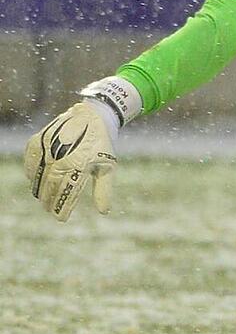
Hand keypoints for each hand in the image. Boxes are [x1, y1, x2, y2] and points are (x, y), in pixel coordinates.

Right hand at [25, 102, 116, 220]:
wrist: (93, 114)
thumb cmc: (102, 143)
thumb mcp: (108, 166)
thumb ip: (103, 189)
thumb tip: (103, 211)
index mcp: (79, 165)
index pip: (66, 193)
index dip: (62, 208)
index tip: (61, 218)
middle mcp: (60, 158)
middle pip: (50, 187)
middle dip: (49, 201)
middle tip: (50, 210)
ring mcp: (47, 149)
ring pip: (38, 177)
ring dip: (39, 190)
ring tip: (43, 199)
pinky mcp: (37, 141)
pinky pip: (30, 163)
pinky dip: (32, 174)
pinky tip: (36, 181)